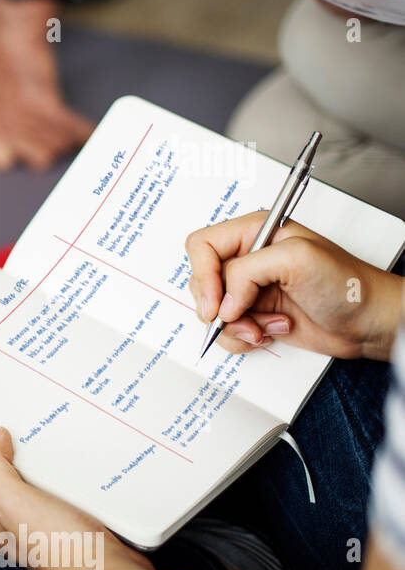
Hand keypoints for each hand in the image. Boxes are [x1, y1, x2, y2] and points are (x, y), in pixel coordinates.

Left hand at [0, 0, 94, 170]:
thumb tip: (14, 154)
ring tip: (71, 127)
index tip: (32, 148)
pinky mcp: (44, 104)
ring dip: (68, 136)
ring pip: (58, 145)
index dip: (20, 155)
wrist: (9, 35)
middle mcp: (1, 127)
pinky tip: (91, 133)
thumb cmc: (1, 67)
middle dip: (50, 147)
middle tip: (57, 134)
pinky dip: (83, 130)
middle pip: (39, 159)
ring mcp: (23, 118)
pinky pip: (70, 127)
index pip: (2, 163)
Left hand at [0, 427, 151, 569]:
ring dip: (61, 467)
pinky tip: (92, 465)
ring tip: (66, 439)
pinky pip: (84, 495)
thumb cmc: (60, 547)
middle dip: (30, 456)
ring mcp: (61, 528)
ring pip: (56, 487)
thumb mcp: (11, 500)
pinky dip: (87, 480)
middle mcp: (29, 528)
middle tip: (39, 427)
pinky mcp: (89, 527)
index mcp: (3, 524)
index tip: (3, 430)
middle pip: (24, 481)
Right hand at [186, 213, 402, 358]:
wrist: (368, 322)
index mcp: (255, 233)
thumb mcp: (296, 259)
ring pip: (212, 310)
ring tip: (267, 325)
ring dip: (236, 325)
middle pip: (202, 281)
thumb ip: (247, 271)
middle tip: (242, 316)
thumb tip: (223, 302)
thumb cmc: (346, 284)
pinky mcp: (254, 314)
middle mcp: (248, 259)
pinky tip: (272, 329)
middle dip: (221, 306)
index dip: (203, 275)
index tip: (217, 302)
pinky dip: (244, 337)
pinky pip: (226, 330)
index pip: (202, 246)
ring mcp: (250, 289)